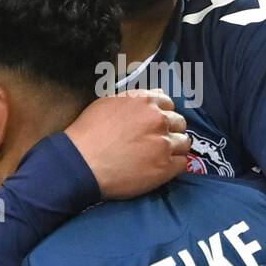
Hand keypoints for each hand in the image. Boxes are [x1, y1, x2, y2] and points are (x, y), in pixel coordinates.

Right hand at [65, 89, 190, 198]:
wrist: (80, 163)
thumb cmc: (88, 133)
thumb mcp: (108, 104)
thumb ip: (135, 100)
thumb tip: (155, 96)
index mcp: (145, 102)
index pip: (168, 104)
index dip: (163, 115)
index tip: (155, 125)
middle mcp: (159, 120)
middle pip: (179, 123)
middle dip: (170, 130)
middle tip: (157, 141)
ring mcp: (164, 144)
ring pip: (184, 143)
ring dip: (175, 148)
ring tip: (160, 156)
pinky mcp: (165, 168)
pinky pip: (182, 164)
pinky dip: (174, 165)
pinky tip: (161, 168)